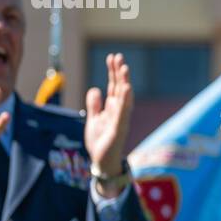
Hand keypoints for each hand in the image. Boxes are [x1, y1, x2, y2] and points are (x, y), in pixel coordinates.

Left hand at [85, 52, 134, 183]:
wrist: (103, 163)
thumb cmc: (100, 143)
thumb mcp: (94, 120)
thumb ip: (94, 105)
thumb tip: (95, 88)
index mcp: (113, 108)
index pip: (114, 86)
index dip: (113, 72)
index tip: (112, 57)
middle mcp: (119, 112)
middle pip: (120, 88)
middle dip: (119, 73)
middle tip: (118, 57)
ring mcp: (120, 120)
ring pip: (124, 98)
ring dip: (124, 82)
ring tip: (124, 68)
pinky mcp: (119, 129)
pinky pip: (123, 112)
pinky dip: (125, 100)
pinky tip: (126, 88)